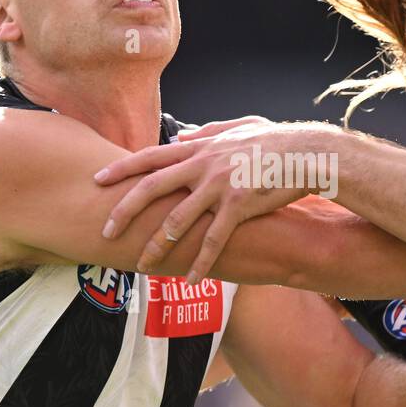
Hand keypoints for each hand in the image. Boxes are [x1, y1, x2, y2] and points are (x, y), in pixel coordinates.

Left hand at [96, 119, 335, 283]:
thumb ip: (207, 132)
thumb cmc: (275, 141)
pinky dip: (200, 262)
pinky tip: (191, 280)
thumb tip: (182, 136)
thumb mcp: (238, 126)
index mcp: (200, 148)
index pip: (151, 157)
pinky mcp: (239, 206)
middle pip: (152, 188)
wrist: (307, 152)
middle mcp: (203, 165)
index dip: (122, 169)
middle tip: (106, 232)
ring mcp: (219, 186)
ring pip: (177, 220)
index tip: (97, 180)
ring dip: (157, 246)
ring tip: (142, 266)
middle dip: (125, 212)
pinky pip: (214, 240)